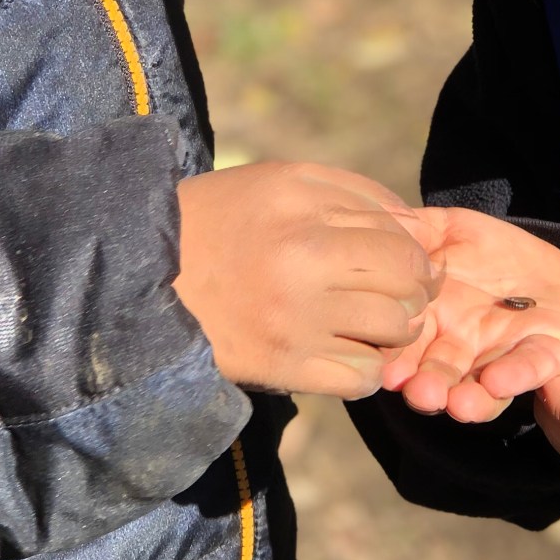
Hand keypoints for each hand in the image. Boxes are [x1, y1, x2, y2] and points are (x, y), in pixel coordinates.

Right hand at [175, 162, 438, 396]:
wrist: (142, 278)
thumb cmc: (218, 222)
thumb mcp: (277, 182)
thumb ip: (352, 193)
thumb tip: (417, 225)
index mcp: (303, 205)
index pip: (400, 238)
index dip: (417, 257)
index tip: (409, 268)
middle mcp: (303, 257)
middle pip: (406, 283)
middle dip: (415, 294)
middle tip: (400, 299)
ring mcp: (294, 315)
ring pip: (392, 331)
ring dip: (393, 333)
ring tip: (372, 328)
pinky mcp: (282, 363)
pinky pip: (360, 378)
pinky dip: (365, 372)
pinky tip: (347, 355)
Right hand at [379, 208, 559, 420]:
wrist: (556, 271)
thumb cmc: (493, 254)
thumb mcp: (449, 230)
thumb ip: (411, 229)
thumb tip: (369, 223)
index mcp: (430, 319)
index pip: (403, 343)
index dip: (391, 358)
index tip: (381, 370)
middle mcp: (461, 349)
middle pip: (437, 375)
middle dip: (426, 387)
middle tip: (419, 393)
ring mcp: (502, 358)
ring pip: (482, 386)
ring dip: (469, 399)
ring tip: (457, 404)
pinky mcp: (550, 359)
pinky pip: (531, 369)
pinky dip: (515, 377)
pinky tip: (498, 381)